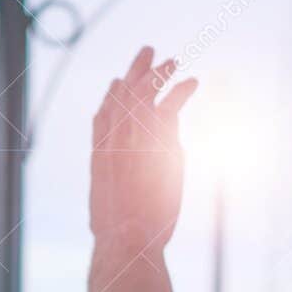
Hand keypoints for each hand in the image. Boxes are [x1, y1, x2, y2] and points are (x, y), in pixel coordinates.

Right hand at [89, 46, 198, 254]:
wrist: (126, 239)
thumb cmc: (115, 238)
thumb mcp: (104, 212)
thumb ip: (112, 195)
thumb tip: (116, 202)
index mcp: (99, 157)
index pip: (102, 118)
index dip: (110, 97)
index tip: (117, 82)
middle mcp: (114, 141)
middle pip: (122, 95)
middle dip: (134, 72)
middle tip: (147, 52)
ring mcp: (133, 138)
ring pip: (144, 94)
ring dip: (159, 74)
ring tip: (173, 60)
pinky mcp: (156, 142)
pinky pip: (170, 107)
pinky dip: (180, 92)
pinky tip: (192, 82)